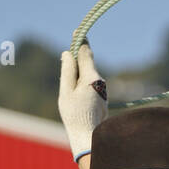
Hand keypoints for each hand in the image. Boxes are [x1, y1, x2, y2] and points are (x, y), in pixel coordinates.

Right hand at [58, 42, 107, 160]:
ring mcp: (102, 90)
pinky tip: (76, 100)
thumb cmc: (75, 116)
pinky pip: (90, 85)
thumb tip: (67, 54)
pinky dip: (82, 86)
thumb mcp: (66, 92)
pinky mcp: (101, 97)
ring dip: (78, 77)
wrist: (89, 137)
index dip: (80, 42)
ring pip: (88, 76)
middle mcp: (100, 81)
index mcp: (91, 78)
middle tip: (65, 62)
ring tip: (70, 94)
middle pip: (86, 64)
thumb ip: (67, 71)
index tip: (77, 31)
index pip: (86, 54)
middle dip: (76, 62)